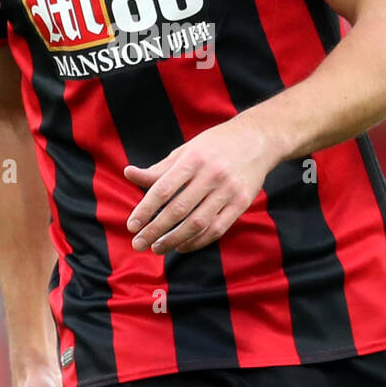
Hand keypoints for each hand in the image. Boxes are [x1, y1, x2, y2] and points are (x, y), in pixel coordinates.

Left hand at [124, 114, 276, 254]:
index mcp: (193, 159)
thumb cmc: (214, 145)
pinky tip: (182, 246)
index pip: (163, 189)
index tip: (131, 226)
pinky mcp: (242, 203)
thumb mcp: (186, 151)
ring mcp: (228, 190)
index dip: (145, 210)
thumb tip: (128, 174)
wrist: (257, 139)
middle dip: (155, 230)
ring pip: (197, 223)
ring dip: (174, 240)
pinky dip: (198, 241)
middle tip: (138, 244)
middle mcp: (211, 175)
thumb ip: (159, 169)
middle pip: (178, 210)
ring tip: (157, 248)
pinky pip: (217, 228)